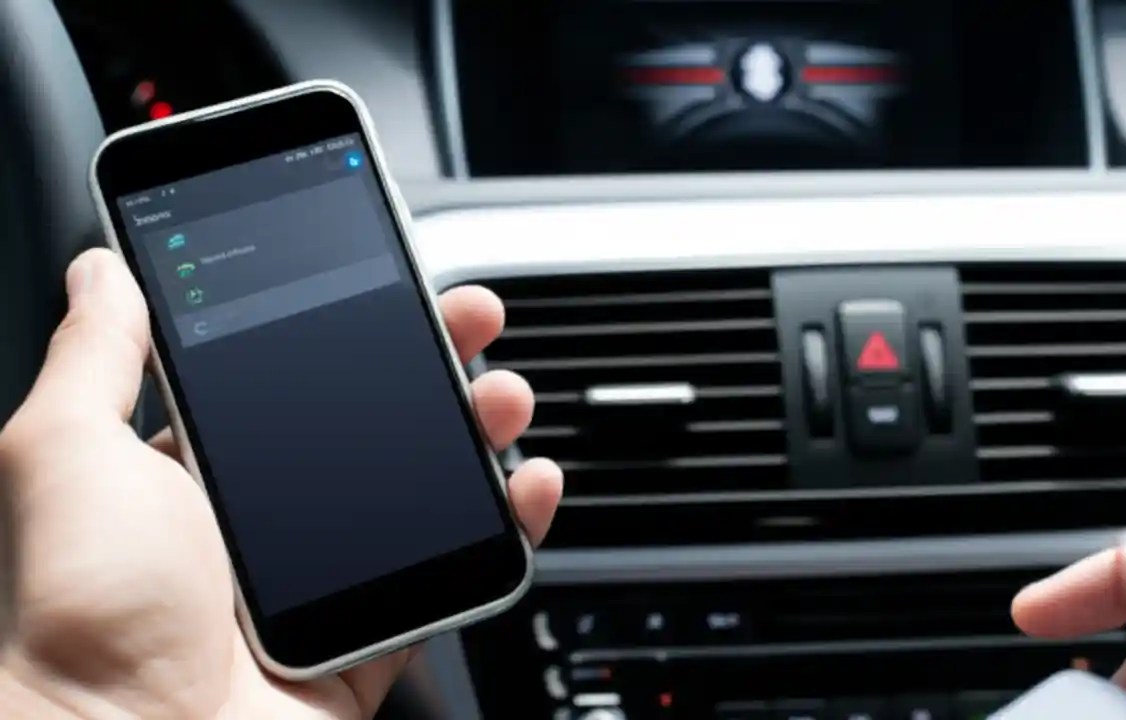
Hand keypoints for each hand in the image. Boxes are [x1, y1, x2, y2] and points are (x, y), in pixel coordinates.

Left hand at [0, 249, 562, 718]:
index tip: (389, 275)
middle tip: (469, 316)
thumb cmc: (84, 614)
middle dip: (432, 358)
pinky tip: (527, 486)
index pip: (290, 374)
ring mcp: (325, 580)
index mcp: (196, 473)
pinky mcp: (373, 637)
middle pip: (374, 421)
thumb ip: (94, 358)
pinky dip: (507, 528)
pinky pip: (454, 572)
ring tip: (504, 393)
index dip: (349, 320)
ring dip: (478, 429)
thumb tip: (100, 271)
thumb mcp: (66, 454)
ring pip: (427, 488)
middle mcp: (264, 524)